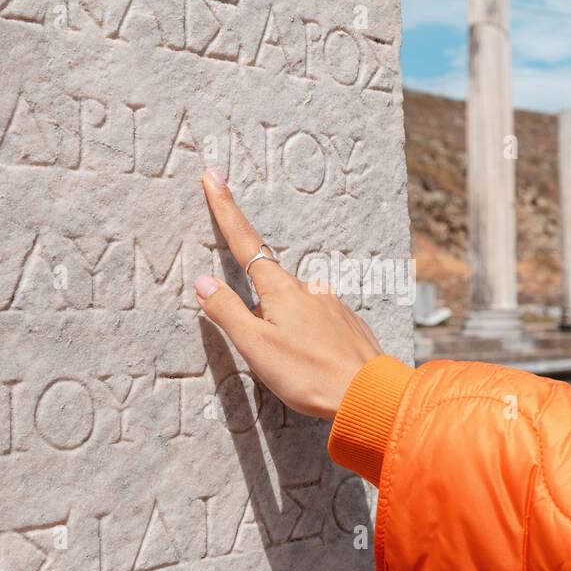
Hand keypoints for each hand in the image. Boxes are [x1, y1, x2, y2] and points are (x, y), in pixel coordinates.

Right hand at [194, 168, 382, 419]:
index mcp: (281, 289)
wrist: (370, 396)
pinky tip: (315, 366)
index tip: (212, 175)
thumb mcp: (257, 347)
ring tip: (295, 371)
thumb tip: (201, 280)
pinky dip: (307, 339)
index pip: (244, 240)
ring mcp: (331, 303)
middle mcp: (309, 288)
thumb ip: (228, 312)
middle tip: (269, 354)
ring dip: (285, 330)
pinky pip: (317, 322)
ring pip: (294, 307)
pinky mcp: (348, 323)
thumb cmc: (310, 374)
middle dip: (258, 310)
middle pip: (268, 285)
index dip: (225, 208)